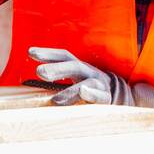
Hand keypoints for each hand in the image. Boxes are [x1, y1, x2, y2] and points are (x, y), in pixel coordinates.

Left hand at [28, 47, 153, 110]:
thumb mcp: (75, 84)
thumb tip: (29, 86)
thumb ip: (57, 84)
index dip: (48, 53)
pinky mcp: (108, 100)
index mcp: (80, 68)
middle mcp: (90, 73)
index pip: (64, 56)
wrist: (124, 101)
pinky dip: (92, 94)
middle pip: (74, 65)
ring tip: (55, 99)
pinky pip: (101, 96)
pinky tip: (84, 91)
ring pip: (87, 81)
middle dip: (56, 68)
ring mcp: (100, 85)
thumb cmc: (91, 93)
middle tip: (39, 72)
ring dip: (70, 89)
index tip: (30, 52)